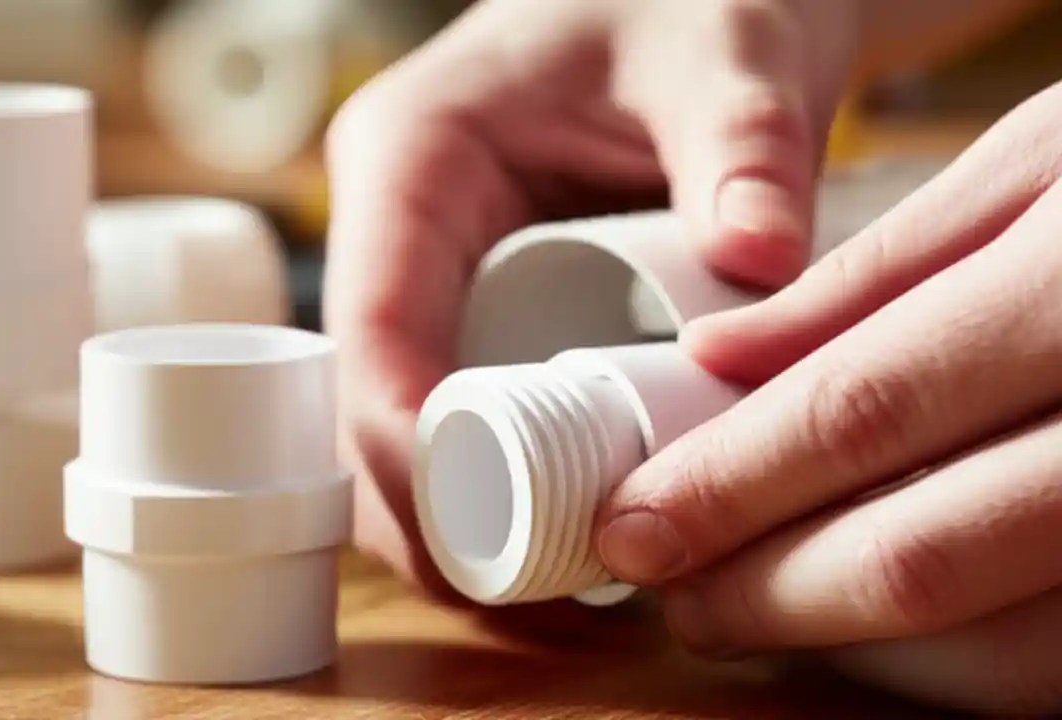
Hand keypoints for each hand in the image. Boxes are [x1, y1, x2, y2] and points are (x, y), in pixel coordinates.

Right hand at [324, 0, 855, 589]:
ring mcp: (429, 271)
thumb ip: (743, 142)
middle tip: (523, 586)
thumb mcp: (720, 54)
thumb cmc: (681, 2)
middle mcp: (397, 226)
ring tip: (543, 584)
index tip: (480, 528)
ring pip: (402, 416)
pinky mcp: (471, 303)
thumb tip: (763, 262)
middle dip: (429, 506)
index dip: (405, 443)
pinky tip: (548, 534)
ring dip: (451, 512)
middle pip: (370, 396)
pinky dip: (486, 481)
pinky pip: (451, 405)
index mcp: (412, 159)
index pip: (372, 326)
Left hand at [596, 81, 1061, 714]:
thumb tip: (718, 355)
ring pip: (1006, 644)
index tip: (634, 522)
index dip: (729, 483)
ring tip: (754, 610)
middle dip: (766, 589)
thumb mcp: (1041, 163)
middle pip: (923, 552)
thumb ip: (879, 268)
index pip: (865, 409)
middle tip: (676, 596)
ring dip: (851, 643)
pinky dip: (956, 664)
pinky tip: (874, 621)